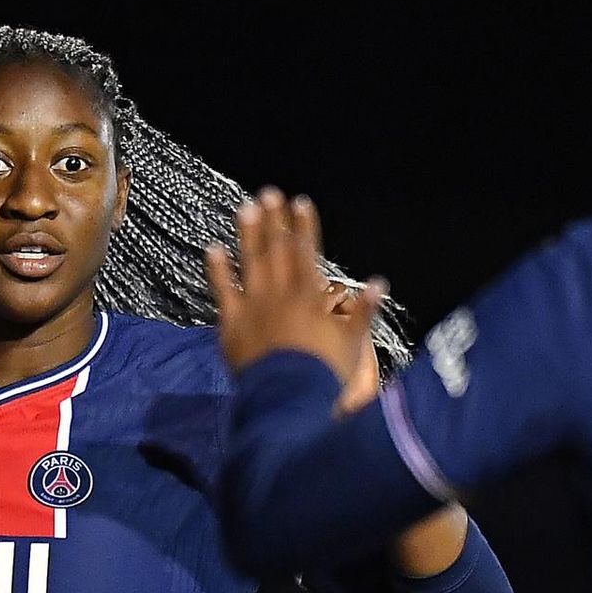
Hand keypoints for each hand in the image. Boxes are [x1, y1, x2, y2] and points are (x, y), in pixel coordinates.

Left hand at [207, 188, 387, 387]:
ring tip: (245, 208)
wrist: (290, 399)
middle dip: (275, 220)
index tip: (300, 202)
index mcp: (310, 296)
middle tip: (269, 193)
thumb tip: (378, 283)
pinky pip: (222, 291)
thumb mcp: (353, 343)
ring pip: (250, 262)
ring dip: (248, 234)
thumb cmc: (325, 374)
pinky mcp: (232, 323)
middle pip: (277, 250)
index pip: (307, 252)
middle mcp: (281, 294)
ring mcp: (254, 306)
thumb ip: (363, 311)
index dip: (304, 225)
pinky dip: (217, 269)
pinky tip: (213, 248)